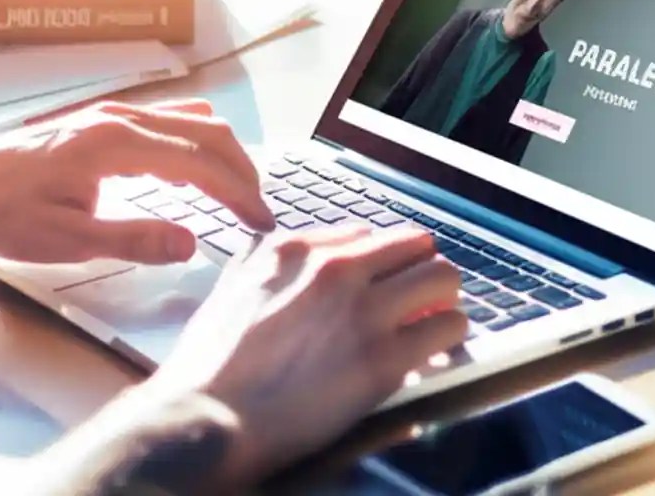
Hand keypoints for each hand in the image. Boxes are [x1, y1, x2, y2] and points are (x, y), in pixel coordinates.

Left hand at [0, 99, 274, 264]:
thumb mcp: (69, 240)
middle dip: (242, 170)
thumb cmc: (3, 213)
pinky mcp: (102, 123)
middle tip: (261, 211)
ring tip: (240, 191)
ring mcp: (112, 116)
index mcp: (117, 144)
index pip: (200, 163)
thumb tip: (191, 242)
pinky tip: (198, 168)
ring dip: (223, 153)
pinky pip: (169, 122)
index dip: (239, 194)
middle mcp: (121, 120)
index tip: (263, 223)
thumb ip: (135, 238)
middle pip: (207, 132)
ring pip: (190, 121)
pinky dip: (199, 144)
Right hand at [144, 225, 467, 488]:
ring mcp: (364, 313)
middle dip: (422, 275)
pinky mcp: (383, 360)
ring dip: (442, 303)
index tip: (387, 286)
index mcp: (298, 249)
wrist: (207, 418)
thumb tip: (316, 244)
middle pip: (419, 248)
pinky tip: (428, 357)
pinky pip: (447, 330)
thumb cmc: (211, 364)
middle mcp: (336, 271)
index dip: (387, 264)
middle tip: (418, 304)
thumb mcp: (234, 285)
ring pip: (443, 279)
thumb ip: (273, 257)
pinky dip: (445, 340)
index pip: (373, 236)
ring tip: (429, 328)